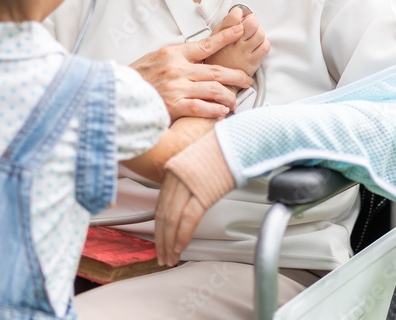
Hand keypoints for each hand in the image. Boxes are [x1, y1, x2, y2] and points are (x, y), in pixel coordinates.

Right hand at [130, 25, 253, 119]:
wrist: (118, 97)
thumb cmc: (136, 79)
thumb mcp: (154, 59)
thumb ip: (175, 58)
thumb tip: (195, 55)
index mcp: (172, 54)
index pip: (205, 44)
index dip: (225, 37)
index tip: (239, 30)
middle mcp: (177, 69)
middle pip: (216, 70)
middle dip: (236, 75)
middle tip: (247, 79)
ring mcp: (177, 88)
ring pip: (213, 89)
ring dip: (229, 96)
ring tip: (235, 100)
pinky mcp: (174, 106)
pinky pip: (202, 107)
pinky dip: (215, 110)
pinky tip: (222, 112)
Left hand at [154, 131, 235, 265]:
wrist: (237, 139)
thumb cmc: (223, 148)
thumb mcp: (197, 161)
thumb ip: (188, 180)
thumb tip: (188, 199)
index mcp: (173, 170)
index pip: (161, 205)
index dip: (159, 226)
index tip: (159, 240)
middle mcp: (176, 177)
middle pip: (163, 215)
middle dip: (161, 239)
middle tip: (161, 255)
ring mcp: (188, 185)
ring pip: (172, 220)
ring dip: (170, 242)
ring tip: (170, 257)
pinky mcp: (203, 193)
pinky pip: (188, 219)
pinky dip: (183, 236)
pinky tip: (181, 246)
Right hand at [204, 6, 269, 78]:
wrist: (219, 84)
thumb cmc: (216, 62)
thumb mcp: (212, 41)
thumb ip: (223, 28)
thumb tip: (235, 16)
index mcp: (221, 36)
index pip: (235, 14)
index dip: (239, 12)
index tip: (239, 15)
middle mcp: (234, 43)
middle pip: (252, 22)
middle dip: (252, 20)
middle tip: (249, 24)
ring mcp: (244, 53)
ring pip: (260, 33)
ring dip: (259, 32)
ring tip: (253, 37)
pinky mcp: (253, 62)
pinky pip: (265, 47)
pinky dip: (264, 44)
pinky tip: (257, 47)